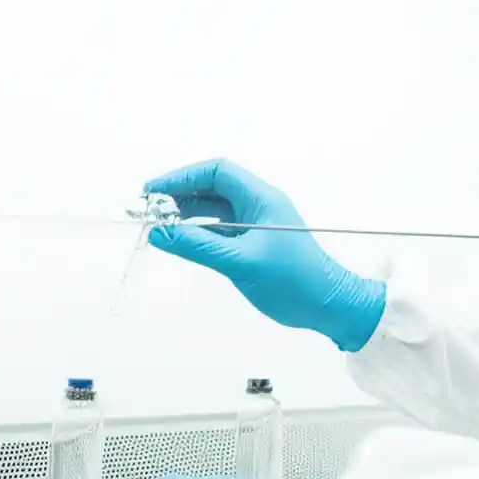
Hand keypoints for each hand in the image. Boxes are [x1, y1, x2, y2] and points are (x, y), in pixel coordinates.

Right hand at [144, 159, 385, 351]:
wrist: (329, 306)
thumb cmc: (295, 282)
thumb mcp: (240, 262)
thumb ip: (198, 246)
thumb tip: (160, 234)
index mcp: (262, 198)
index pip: (217, 172)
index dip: (182, 177)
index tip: (154, 191)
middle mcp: (259, 205)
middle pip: (212, 188)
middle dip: (179, 194)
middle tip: (150, 210)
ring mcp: (257, 224)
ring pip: (215, 209)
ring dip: (187, 214)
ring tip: (159, 225)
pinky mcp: (254, 244)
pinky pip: (220, 230)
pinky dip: (199, 232)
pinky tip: (180, 241)